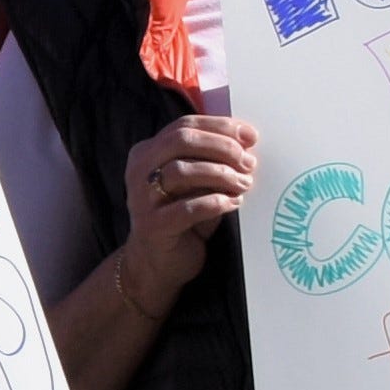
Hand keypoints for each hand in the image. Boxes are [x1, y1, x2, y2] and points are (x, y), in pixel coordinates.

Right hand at [120, 111, 258, 291]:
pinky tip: (233, 203)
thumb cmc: (181, 217)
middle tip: (249, 162)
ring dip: (221, 174)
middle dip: (222, 147)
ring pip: (182, 171)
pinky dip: (216, 202)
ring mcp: (142, 198)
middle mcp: (139, 171)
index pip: (185, 126)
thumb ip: (210, 161)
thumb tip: (247, 144)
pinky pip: (188, 208)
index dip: (221, 127)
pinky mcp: (153, 226)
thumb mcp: (195, 183)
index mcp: (147, 153)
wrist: (156, 263)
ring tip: (245, 184)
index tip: (251, 137)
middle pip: (181, 141)